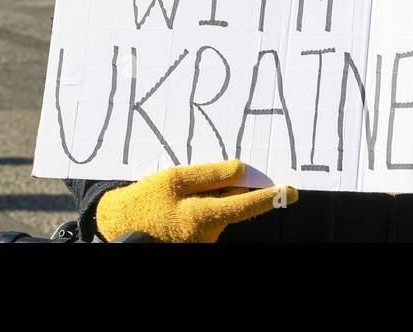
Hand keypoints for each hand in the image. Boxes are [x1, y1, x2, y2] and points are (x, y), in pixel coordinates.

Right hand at [95, 160, 296, 242]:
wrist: (120, 225)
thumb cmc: (147, 200)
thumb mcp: (176, 179)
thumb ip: (211, 175)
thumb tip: (242, 170)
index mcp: (203, 217)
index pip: (246, 206)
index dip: (271, 197)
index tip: (292, 190)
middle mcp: (207, 235)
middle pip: (233, 204)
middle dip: (230, 187)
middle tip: (213, 173)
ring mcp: (203, 241)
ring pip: (221, 210)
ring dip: (213, 196)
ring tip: (182, 191)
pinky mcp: (198, 241)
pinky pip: (211, 217)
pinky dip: (205, 204)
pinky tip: (182, 201)